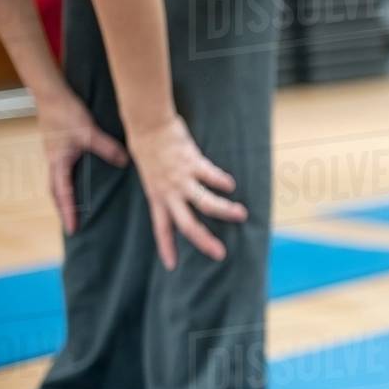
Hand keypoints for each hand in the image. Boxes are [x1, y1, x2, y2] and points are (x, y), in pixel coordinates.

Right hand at [36, 90, 128, 234]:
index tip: (73, 227)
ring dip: (65, 196)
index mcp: (58, 162)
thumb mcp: (89, 132)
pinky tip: (79, 182)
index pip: (63, 193)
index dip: (68, 211)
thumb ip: (107, 148)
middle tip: (72, 224)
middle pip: (56, 192)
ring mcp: (55, 155)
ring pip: (58, 181)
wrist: (51, 95)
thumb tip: (124, 162)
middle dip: (63, 209)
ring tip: (75, 209)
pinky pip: (63, 171)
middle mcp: (54, 161)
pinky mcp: (59, 148)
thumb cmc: (66, 113)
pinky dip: (68, 181)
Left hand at [126, 115, 246, 269]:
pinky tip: (230, 185)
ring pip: (207, 203)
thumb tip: (179, 198)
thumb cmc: (147, 145)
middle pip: (188, 225)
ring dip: (226, 211)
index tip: (171, 265)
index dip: (166, 247)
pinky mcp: (194, 163)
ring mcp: (182, 179)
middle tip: (220, 254)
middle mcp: (169, 192)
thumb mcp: (150, 173)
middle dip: (204, 241)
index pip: (161, 228)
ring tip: (242, 215)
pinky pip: (212, 175)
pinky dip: (222, 181)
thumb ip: (164, 187)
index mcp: (156, 196)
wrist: (148, 123)